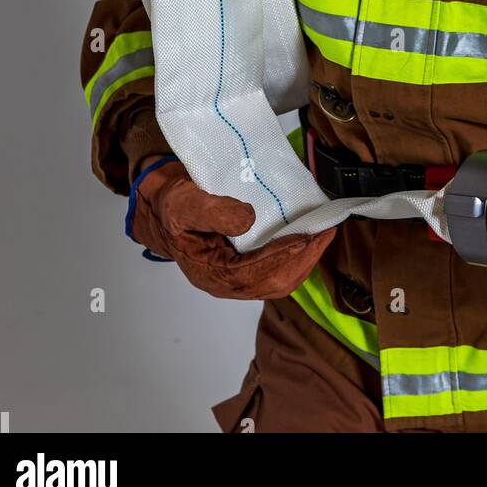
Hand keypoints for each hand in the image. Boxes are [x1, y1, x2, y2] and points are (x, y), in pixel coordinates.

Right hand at [130, 161, 334, 299]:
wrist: (160, 208)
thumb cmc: (170, 207)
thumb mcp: (184, 203)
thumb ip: (214, 212)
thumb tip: (248, 220)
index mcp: (210, 273)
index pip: (256, 273)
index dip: (284, 256)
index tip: (308, 235)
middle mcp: (226, 282)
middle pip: (274, 283)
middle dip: (304, 259)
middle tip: (326, 232)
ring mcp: (236, 278)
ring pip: (278, 281)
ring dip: (304, 260)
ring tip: (323, 234)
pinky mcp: (244, 268)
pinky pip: (275, 271)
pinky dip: (295, 257)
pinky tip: (306, 238)